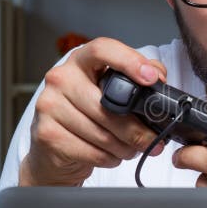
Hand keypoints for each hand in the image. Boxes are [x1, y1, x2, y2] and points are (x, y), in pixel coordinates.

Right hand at [19, 37, 166, 186]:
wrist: (54, 150)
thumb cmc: (88, 116)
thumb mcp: (111, 91)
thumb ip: (137, 80)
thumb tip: (159, 78)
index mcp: (80, 61)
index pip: (103, 49)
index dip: (129, 61)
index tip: (151, 79)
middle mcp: (61, 78)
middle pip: (109, 104)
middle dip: (137, 129)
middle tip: (152, 140)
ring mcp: (49, 105)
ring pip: (102, 133)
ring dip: (124, 147)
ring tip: (130, 149)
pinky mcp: (47, 134)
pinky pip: (91, 151)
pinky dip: (109, 158)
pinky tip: (110, 155)